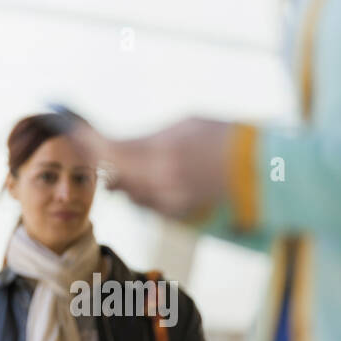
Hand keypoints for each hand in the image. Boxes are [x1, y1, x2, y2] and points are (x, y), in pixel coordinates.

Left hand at [66, 116, 233, 219]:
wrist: (264, 166)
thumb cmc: (223, 136)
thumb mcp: (183, 125)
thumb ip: (147, 138)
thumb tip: (119, 143)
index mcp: (163, 155)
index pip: (109, 152)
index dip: (89, 142)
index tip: (76, 131)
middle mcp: (164, 184)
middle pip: (114, 177)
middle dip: (100, 161)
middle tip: (88, 144)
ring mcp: (173, 203)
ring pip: (129, 195)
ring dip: (120, 178)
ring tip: (116, 159)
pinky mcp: (182, 215)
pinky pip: (149, 205)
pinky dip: (141, 191)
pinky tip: (143, 176)